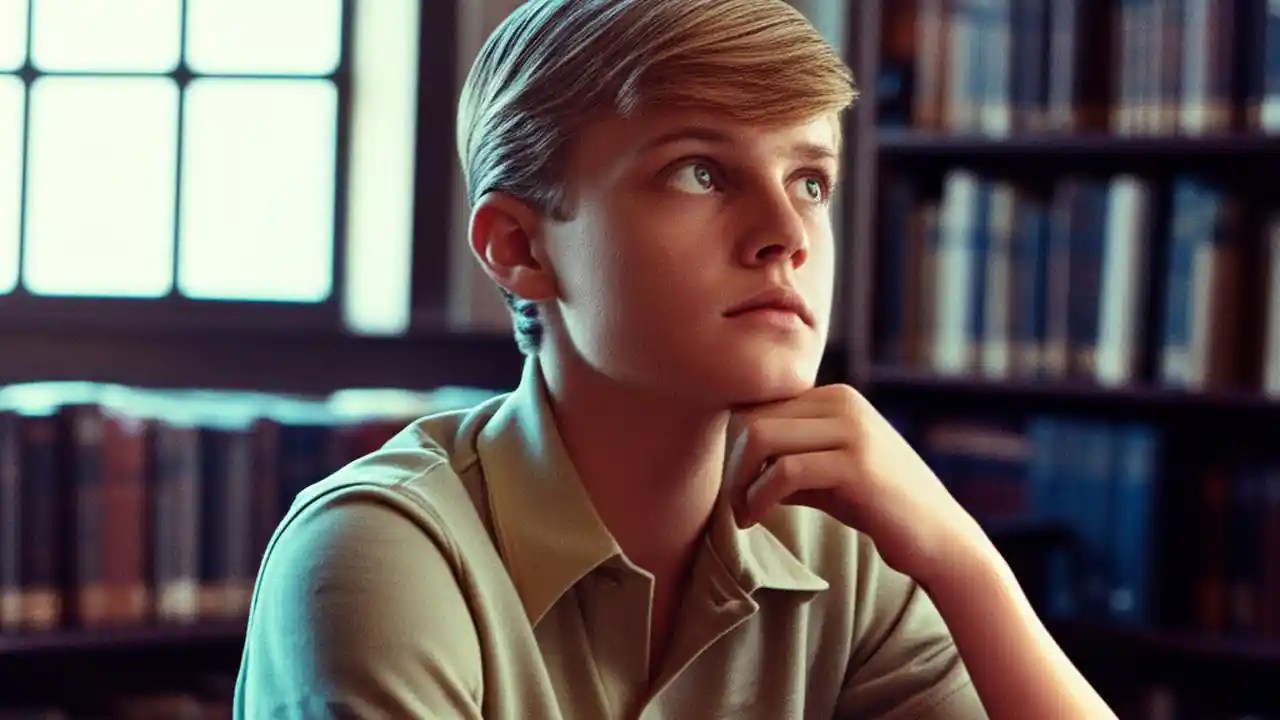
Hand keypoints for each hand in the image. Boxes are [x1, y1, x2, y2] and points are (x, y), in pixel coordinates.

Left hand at [724, 384, 986, 582]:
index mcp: (835, 396)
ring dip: (739, 480)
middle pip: (752, 416)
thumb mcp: (826, 475)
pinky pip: (785, 471)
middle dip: (733, 463)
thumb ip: (786, 460)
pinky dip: (758, 497)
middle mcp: (843, 401)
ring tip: (741, 513)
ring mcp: (852, 429)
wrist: (940, 538)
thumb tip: (732, 462)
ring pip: (761, 436)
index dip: (734, 446)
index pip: (758, 405)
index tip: (734, 485)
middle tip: (733, 503)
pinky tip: (754, 519)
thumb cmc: (879, 508)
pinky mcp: (856, 464)